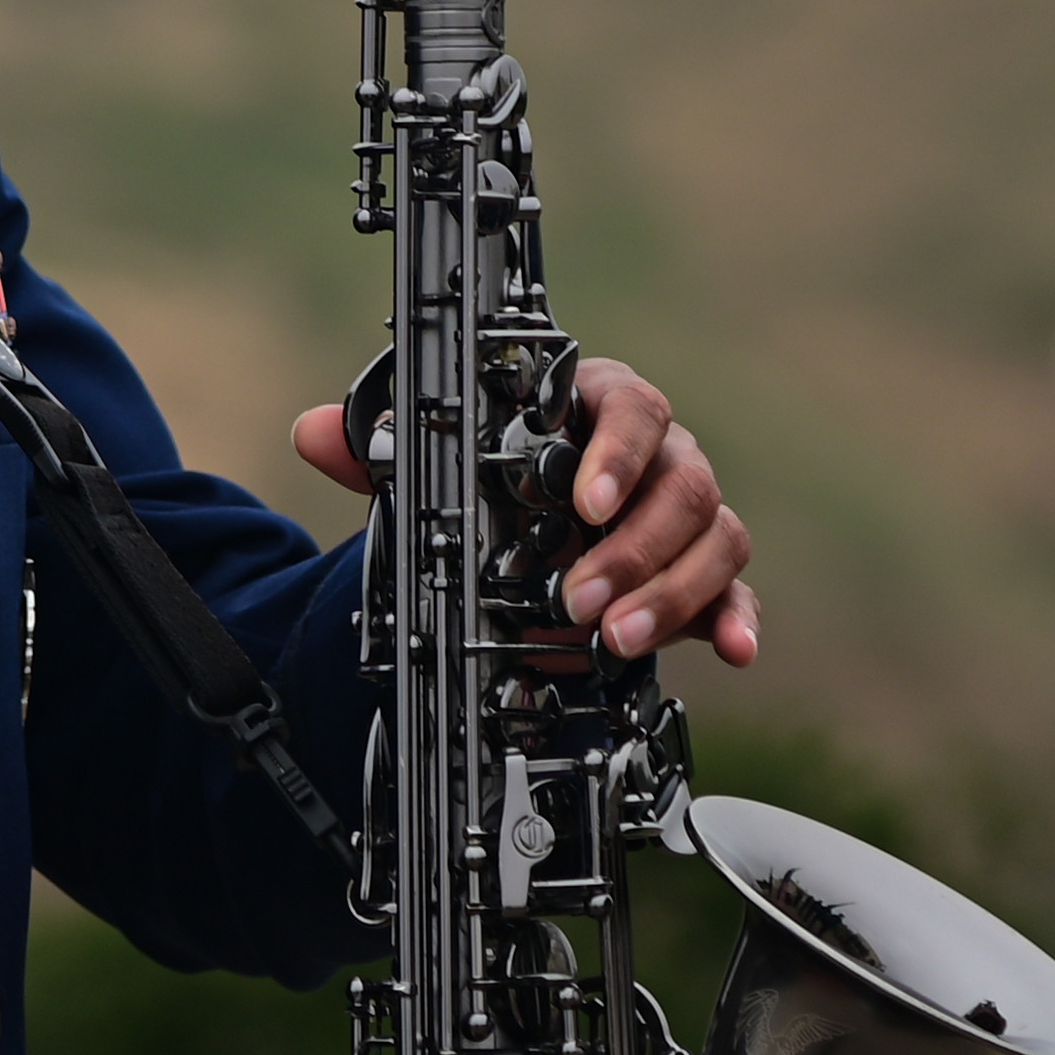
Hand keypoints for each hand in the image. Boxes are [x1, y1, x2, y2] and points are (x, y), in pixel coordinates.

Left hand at [291, 353, 760, 667]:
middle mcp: (657, 455)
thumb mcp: (432, 462)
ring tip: (614, 638)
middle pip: (682, 484)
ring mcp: (684, 513)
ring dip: (669, 592)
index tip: (582, 502)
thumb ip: (376, 448)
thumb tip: (316, 433)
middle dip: (632, 549)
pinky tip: (731, 648)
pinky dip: (738, 617)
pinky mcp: (703, 571)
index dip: (616, 451)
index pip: (630, 406)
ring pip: (712, 537)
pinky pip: (735, 589)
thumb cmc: (495, 474)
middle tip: (579, 598)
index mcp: (596, 406)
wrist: (524, 522)